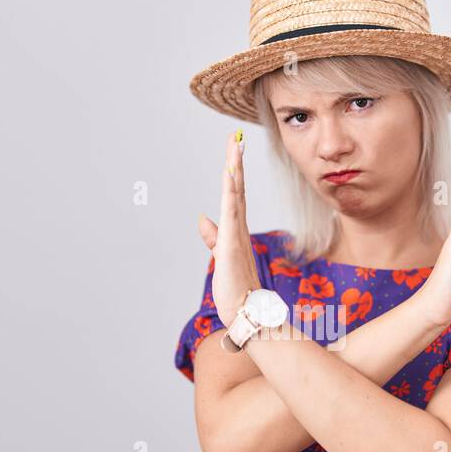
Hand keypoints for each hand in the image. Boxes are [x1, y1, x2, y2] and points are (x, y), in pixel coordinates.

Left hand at [197, 130, 262, 329]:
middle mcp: (239, 229)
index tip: (235, 149)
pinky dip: (231, 195)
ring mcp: (236, 235)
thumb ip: (213, 237)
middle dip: (235, 163)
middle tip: (236, 138)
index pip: (234, 195)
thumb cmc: (236, 289)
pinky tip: (230, 177)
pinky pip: (232, 214)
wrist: (247, 313)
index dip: (234, 171)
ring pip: (235, 197)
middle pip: (236, 189)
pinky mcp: (232, 245)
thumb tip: (202, 219)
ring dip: (234, 171)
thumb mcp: (221, 257)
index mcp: (236, 230)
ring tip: (234, 147)